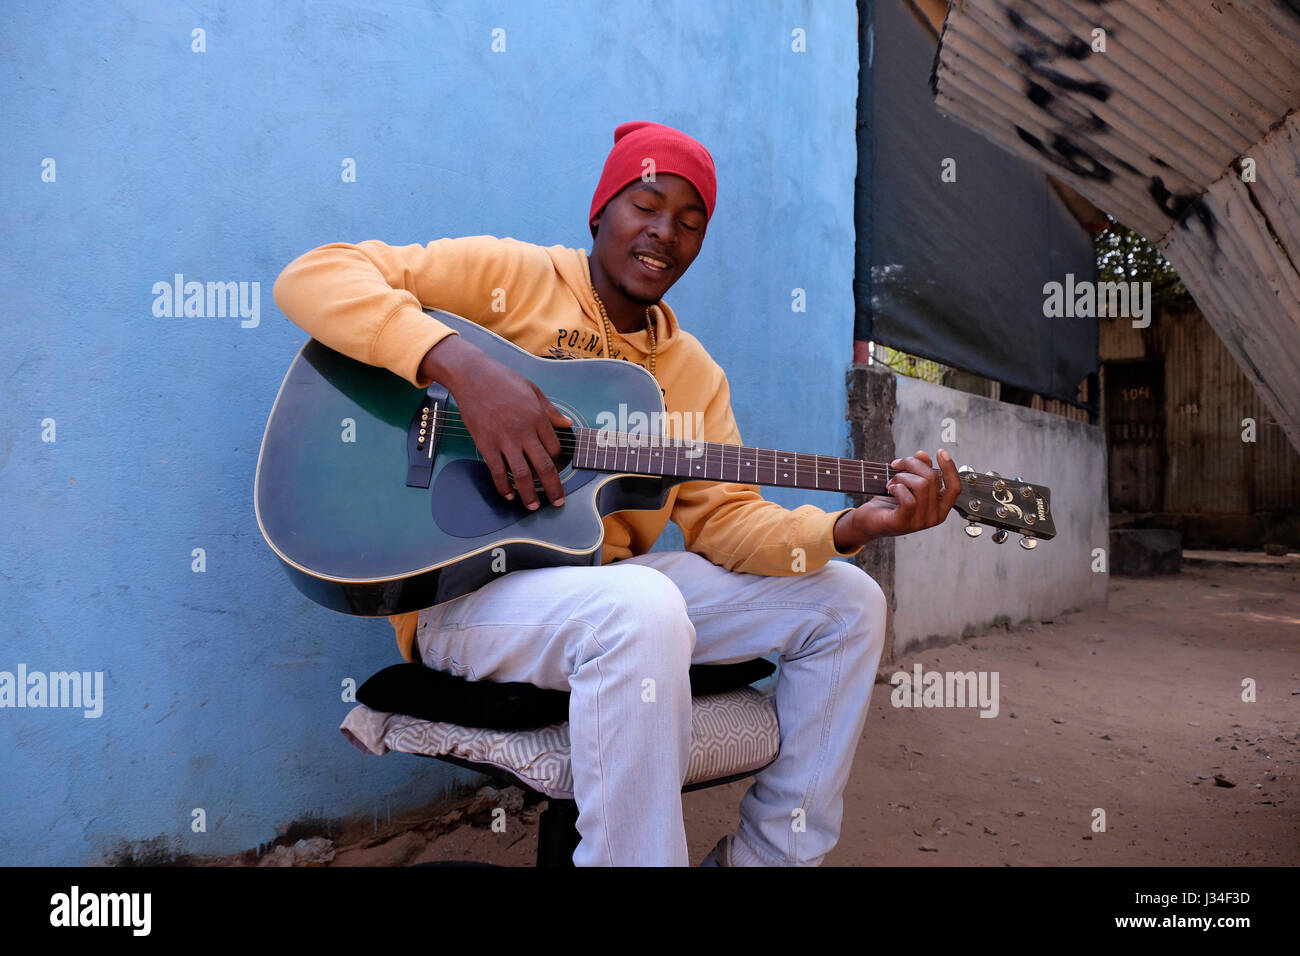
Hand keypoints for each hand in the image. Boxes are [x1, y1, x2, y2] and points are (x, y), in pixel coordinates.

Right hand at [421, 336, 571, 509]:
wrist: (472, 376)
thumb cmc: (504, 380)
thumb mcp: (533, 390)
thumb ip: (550, 411)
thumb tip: (567, 424)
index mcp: (538, 418)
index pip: (555, 448)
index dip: (558, 462)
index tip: (556, 469)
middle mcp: (524, 432)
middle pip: (544, 466)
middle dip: (553, 488)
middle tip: (558, 502)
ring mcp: (505, 440)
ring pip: (522, 474)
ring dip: (529, 494)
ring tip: (533, 506)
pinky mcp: (486, 444)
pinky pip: (498, 471)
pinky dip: (504, 486)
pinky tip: (509, 495)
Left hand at [833, 449, 960, 550]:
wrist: (868, 521)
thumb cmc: (889, 503)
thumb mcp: (908, 483)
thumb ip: (919, 471)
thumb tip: (923, 455)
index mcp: (939, 508)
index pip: (954, 487)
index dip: (950, 468)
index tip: (941, 452)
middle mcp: (933, 517)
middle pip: (932, 479)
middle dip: (912, 464)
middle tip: (897, 464)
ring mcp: (919, 523)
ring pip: (921, 485)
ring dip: (902, 476)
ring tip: (892, 481)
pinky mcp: (902, 523)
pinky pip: (908, 499)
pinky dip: (898, 488)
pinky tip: (890, 489)